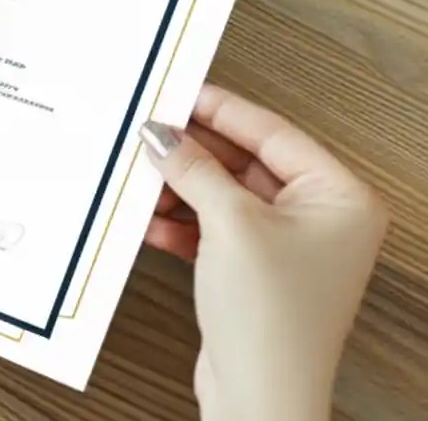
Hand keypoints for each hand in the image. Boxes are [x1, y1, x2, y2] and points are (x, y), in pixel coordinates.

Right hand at [141, 85, 387, 420]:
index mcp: (340, 197)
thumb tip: (165, 134)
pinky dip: (181, 223)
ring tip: (143, 179)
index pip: (274, 134)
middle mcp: (322, 218)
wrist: (260, 396)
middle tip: (152, 134)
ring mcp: (289, 246)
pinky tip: (150, 220)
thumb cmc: (273, 321)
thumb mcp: (230, 225)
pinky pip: (214, 228)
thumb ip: (195, 170)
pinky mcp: (256, 271)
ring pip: (225, 196)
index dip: (223, 111)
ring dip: (182, 190)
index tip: (182, 93)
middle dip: (195, 154)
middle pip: (247, 164)